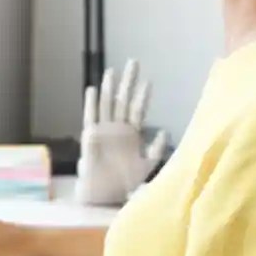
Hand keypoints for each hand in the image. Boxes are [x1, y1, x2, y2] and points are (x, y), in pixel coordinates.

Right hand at [75, 59, 168, 205]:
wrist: (106, 193)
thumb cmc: (125, 181)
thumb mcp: (147, 165)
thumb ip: (156, 149)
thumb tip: (164, 131)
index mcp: (132, 133)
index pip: (138, 109)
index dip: (142, 95)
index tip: (148, 81)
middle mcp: (117, 127)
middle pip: (123, 99)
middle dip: (128, 81)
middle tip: (133, 62)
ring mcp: (103, 130)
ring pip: (107, 104)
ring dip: (109, 87)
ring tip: (112, 71)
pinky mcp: (90, 136)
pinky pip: (90, 116)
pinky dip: (91, 103)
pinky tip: (92, 89)